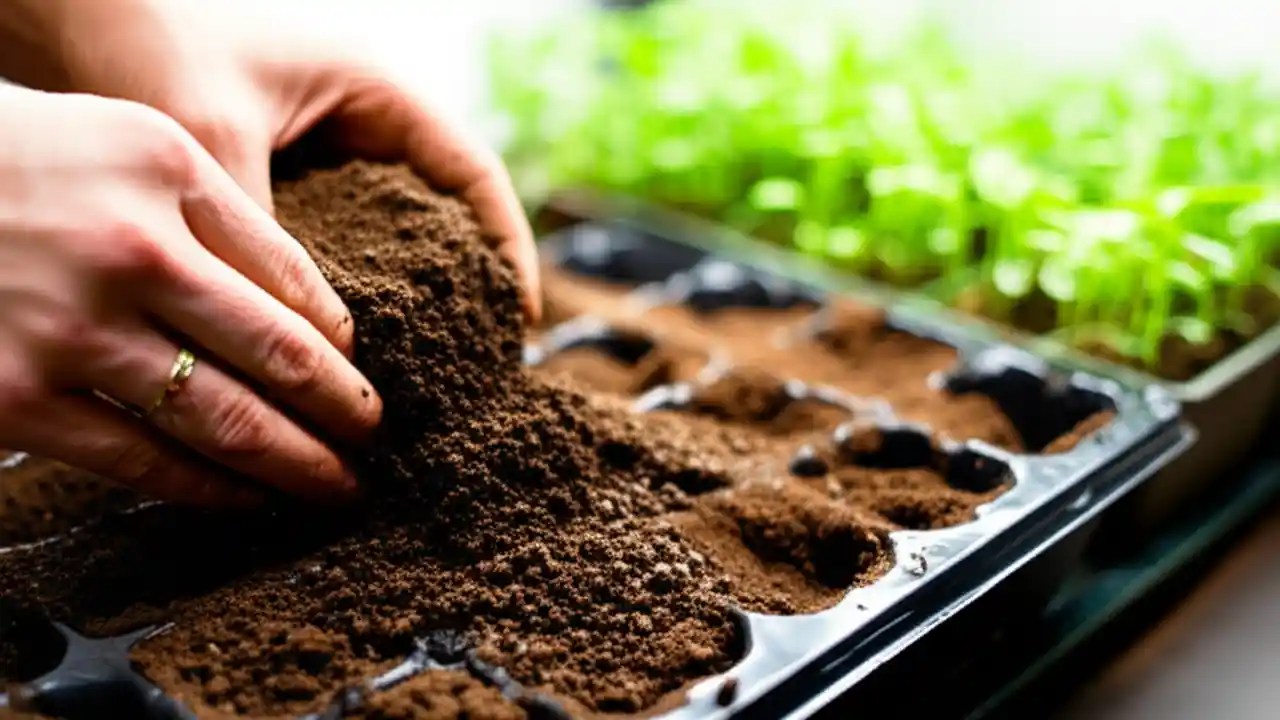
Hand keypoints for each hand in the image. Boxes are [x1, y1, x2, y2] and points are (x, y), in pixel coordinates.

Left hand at [0, 0, 540, 319]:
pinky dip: (353, 297)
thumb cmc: (145, 47)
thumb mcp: (213, 141)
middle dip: (464, 286)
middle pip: (444, 215)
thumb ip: (261, 233)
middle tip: (477, 361)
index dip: (506, 245)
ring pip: (394, 238)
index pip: (472, 173)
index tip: (515, 316)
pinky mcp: (288, 187)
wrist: (70, 19)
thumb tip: (297, 341)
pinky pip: (341, 249)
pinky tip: (347, 351)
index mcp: (374, 93)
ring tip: (423, 370)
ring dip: (410, 299)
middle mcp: (360, 126)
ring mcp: (325, 157)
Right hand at [0, 85, 380, 505]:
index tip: (358, 372)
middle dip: (344, 412)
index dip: (341, 340)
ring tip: (335, 486)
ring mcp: (71, 328)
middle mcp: (130, 248)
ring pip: (226, 420)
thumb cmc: (21, 166)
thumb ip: (216, 216)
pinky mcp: (17, 398)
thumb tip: (309, 313)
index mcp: (167, 172)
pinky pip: (141, 460)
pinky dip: (208, 489)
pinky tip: (245, 499)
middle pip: (281, 356)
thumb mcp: (127, 146)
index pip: (292, 277)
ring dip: (296, 463)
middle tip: (374, 443)